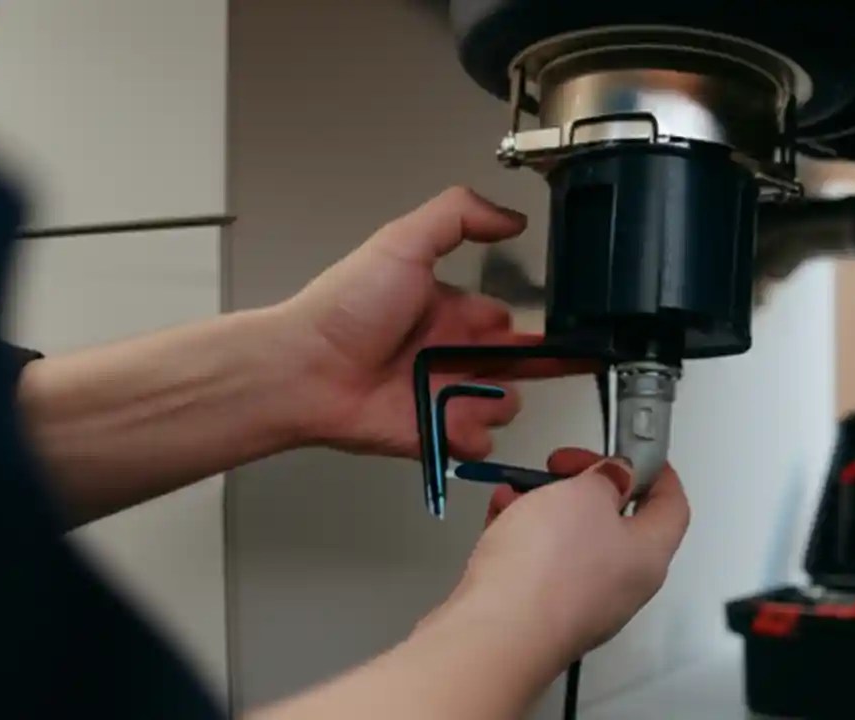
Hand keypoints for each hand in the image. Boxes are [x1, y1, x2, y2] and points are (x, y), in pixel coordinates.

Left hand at [274, 186, 586, 458]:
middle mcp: (451, 355)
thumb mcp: (404, 242)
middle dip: (537, 366)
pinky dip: (473, 434)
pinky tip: (453, 420)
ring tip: (468, 392)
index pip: (507, 321)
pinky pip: (477, 442)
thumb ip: (459, 217)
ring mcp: (445, 397)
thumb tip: (514, 218)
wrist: (305, 368)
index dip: (524, 326)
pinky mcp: (434, 434)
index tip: (550, 329)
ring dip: (496, 400)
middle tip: (546, 365)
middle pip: (517, 366)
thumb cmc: (347, 306)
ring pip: (504, 406)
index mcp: (449, 312)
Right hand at [426, 448, 690, 669]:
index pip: (672, 506)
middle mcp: (621, 585)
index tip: (632, 451)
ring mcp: (580, 604)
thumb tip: (617, 474)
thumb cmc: (547, 569)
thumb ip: (606, 477)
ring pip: (571, 542)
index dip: (655, 472)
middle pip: (615, 523)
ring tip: (518, 489)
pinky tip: (499, 515)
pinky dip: (522, 536)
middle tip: (561, 467)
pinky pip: (538, 564)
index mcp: (648, 556)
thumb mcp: (584, 495)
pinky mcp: (541, 614)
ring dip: (545, 508)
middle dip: (584, 487)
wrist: (494, 634)